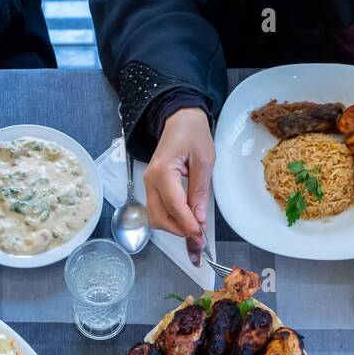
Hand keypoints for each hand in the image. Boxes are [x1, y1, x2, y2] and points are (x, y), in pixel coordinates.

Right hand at [144, 107, 213, 256]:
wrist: (180, 119)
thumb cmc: (193, 134)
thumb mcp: (204, 160)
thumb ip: (200, 190)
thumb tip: (199, 217)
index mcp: (162, 171)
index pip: (174, 206)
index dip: (187, 224)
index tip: (200, 235)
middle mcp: (150, 180)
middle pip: (160, 217)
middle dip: (179, 230)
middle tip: (199, 234)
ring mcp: (148, 184)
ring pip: (156, 217)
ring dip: (174, 227)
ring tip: (194, 227)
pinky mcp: (152, 187)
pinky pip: (157, 210)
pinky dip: (171, 219)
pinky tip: (186, 218)